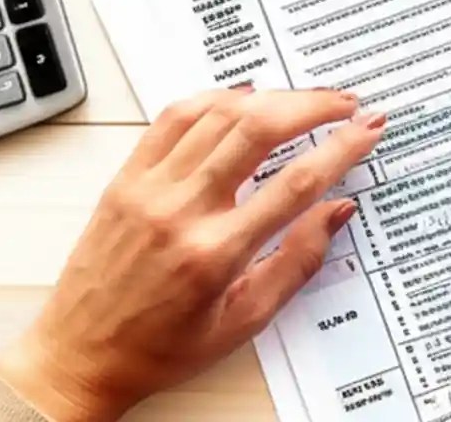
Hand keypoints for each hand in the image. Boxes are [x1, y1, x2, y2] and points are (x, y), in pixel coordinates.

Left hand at [0, 87, 385, 421]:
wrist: (81, 354)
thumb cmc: (161, 348)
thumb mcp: (243, 322)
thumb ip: (296, 262)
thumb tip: (337, 211)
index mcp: (216, 254)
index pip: (295, 184)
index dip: (341, 147)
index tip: (368, 128)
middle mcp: (181, 212)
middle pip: (257, 130)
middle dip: (311, 105)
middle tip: (345, 102)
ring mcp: (148, 189)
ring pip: (217, 114)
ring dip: (269, 97)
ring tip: (303, 97)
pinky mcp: (126, 178)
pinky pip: (172, 118)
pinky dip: (212, 98)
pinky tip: (241, 97)